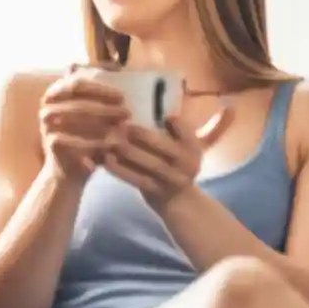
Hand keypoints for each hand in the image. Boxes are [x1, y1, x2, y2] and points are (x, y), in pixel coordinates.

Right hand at [39, 65, 129, 180]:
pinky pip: (78, 142)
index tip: (121, 96)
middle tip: (127, 113)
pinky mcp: (52, 144)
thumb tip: (118, 70)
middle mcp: (47, 108)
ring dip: (104, 125)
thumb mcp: (88, 114)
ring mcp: (47, 126)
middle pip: (80, 104)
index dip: (101, 89)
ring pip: (80, 122)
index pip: (77, 84)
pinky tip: (113, 146)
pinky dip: (97, 144)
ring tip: (124, 129)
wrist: (66, 171)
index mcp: (55, 94)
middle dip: (106, 109)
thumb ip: (98, 96)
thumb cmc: (82, 137)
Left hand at [102, 107, 232, 208]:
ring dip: (129, 153)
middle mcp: (188, 163)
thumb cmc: (177, 164)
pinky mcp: (156, 192)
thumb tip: (203, 106)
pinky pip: (137, 180)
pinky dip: (121, 170)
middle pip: (165, 148)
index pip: (186, 130)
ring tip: (110, 142)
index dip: (175, 123)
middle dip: (144, 136)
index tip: (159, 113)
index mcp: (193, 146)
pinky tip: (105, 160)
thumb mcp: (188, 145)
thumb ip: (186, 127)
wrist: (179, 201)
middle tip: (122, 125)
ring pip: (151, 165)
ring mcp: (172, 180)